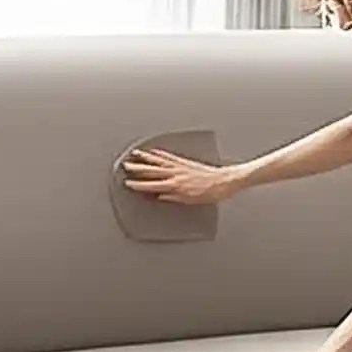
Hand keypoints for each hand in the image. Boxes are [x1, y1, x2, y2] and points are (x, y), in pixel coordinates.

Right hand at [121, 149, 244, 204]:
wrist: (225, 180)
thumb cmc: (211, 193)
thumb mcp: (192, 200)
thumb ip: (174, 198)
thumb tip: (160, 196)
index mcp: (177, 186)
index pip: (153, 185)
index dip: (140, 185)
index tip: (128, 183)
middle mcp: (177, 174)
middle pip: (153, 170)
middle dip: (138, 168)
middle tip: (125, 166)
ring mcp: (181, 166)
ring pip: (159, 161)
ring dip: (146, 158)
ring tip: (135, 154)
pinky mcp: (186, 162)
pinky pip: (170, 156)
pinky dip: (160, 153)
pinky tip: (154, 151)